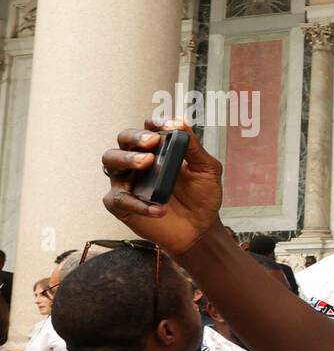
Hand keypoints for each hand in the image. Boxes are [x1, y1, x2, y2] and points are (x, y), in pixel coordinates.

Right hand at [102, 121, 223, 255]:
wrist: (201, 228)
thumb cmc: (202, 196)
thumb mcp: (206, 169)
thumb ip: (194, 147)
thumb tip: (180, 122)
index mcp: (157, 149)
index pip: (148, 129)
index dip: (154, 124)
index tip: (166, 126)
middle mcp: (138, 161)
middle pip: (124, 139)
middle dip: (136, 137)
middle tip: (152, 142)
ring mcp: (127, 181)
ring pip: (111, 161)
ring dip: (127, 159)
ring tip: (147, 164)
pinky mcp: (122, 205)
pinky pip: (120, 199)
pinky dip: (138, 203)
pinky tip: (160, 208)